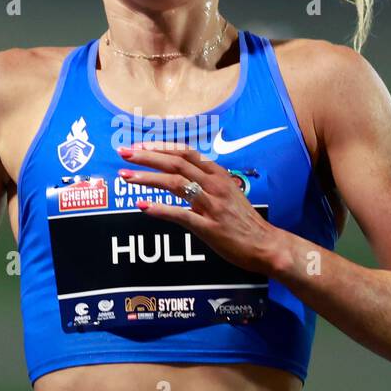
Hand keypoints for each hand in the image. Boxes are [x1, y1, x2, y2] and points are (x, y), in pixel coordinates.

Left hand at [117, 141, 286, 274]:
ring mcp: (212, 205)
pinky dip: (160, 209)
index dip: (160, 146)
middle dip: (147, 156)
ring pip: (175, 183)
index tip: (138, 145)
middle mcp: (214, 185)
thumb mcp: (227, 194)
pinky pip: (181, 215)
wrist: (266, 245)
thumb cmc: (244, 221)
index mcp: (218, 175)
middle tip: (124, 153)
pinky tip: (142, 206)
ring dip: (147, 178)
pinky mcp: (209, 228)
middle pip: (176, 162)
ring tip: (125, 176)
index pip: (185, 152)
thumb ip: (206, 183)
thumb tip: (181, 176)